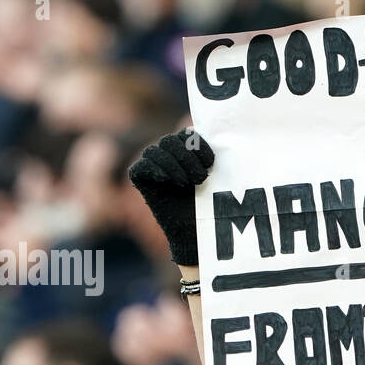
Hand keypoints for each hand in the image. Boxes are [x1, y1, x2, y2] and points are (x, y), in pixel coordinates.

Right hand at [128, 129, 214, 265]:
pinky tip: (171, 181)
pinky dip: (156, 170)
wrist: (198, 233)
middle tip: (201, 177)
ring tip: (190, 182)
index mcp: (186, 152)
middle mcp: (167, 158)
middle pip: (170, 140)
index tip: (211, 162)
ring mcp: (152, 168)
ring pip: (156, 150)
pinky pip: (141, 166)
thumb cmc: (212, 206)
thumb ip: (215, 155)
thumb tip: (223, 131)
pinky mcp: (140, 180)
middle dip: (187, 156)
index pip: (186, 134)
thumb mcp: (219, 177)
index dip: (198, 144)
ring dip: (175, 164)